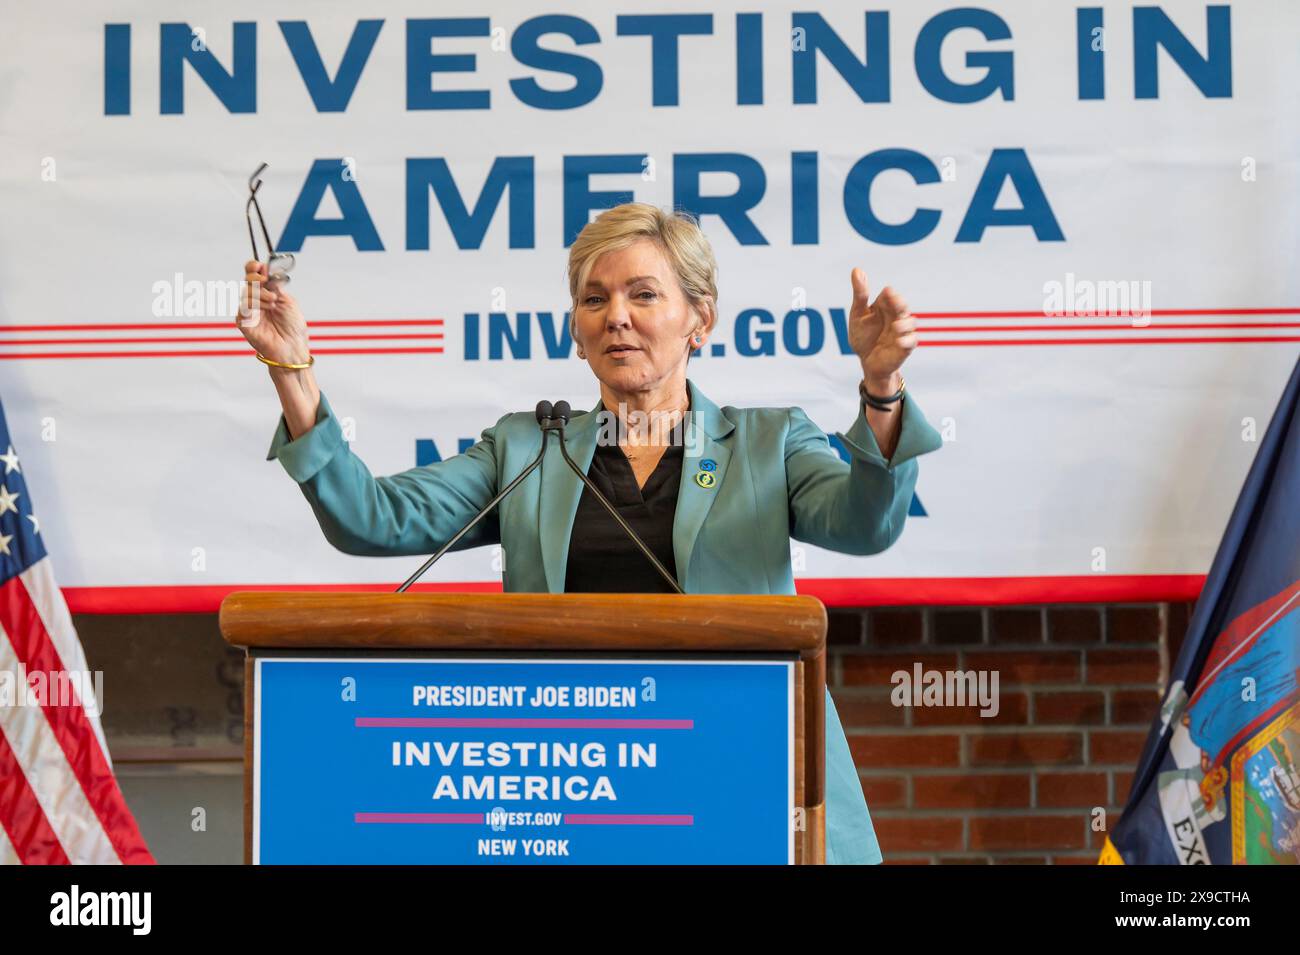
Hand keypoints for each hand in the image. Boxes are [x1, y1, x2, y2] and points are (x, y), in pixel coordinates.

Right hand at [236, 260, 310, 364]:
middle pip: (246, 280)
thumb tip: (266, 270)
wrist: (293, 345)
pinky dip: (255, 304)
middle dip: (255, 278)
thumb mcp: (287, 300)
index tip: (261, 267)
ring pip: (245, 292)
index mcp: (266, 293)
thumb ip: (275, 285)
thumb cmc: (292, 327)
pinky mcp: (243, 322)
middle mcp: (255, 300)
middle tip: (265, 281)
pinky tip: (267, 308)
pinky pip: (243, 306)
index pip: (253, 274)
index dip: (253, 267)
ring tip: (272, 302)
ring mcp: (248, 311)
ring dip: (260, 293)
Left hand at [846, 267, 916, 391]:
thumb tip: (857, 269)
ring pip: (910, 322)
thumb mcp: (858, 315)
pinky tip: (899, 341)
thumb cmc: (863, 337)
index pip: (889, 296)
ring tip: (895, 326)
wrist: (867, 362)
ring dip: (904, 323)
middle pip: (902, 305)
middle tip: (894, 301)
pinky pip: (911, 341)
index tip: (887, 292)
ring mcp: (902, 331)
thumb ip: (860, 294)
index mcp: (884, 306)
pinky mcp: (906, 346)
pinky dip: (906, 340)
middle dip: (900, 303)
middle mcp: (895, 316)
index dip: (889, 295)